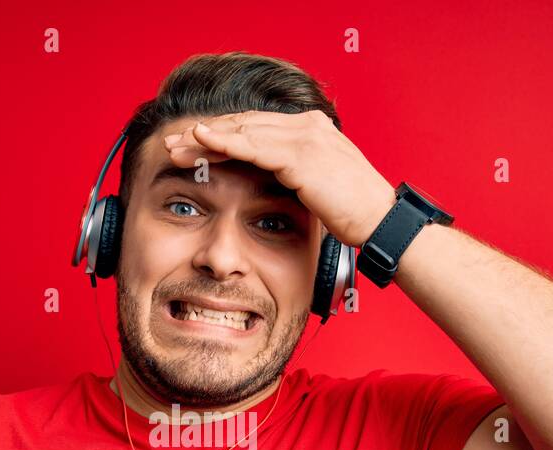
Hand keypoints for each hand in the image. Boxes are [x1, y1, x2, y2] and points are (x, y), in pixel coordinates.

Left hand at [161, 109, 396, 248]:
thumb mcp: (319, 189)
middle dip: (205, 134)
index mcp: (311, 130)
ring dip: (206, 138)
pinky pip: (254, 145)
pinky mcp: (302, 154)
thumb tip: (271, 188)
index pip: (256, 128)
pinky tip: (202, 141)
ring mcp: (305, 137)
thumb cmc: (354, 214)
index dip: (222, 135)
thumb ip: (295, 178)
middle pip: (244, 124)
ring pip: (243, 131)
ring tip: (176, 146)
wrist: (380, 222)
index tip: (192, 147)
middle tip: (172, 144)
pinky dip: (225, 141)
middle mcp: (307, 126)